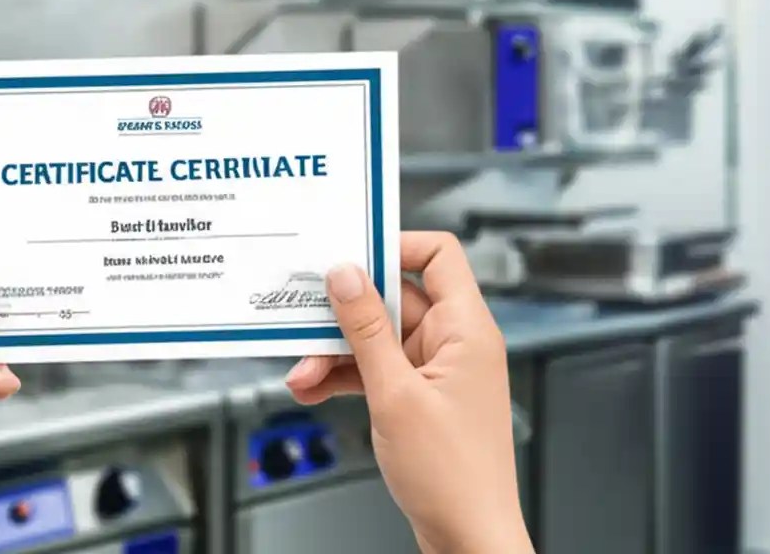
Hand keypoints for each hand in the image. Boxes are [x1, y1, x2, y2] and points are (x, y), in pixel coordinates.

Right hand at [285, 232, 531, 553]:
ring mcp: (436, 369)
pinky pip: (376, 368)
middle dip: (343, 315)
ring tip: (301, 374)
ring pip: (376, 337)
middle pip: (392, 298)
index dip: (392, 245)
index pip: (438, 254)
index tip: (347, 254)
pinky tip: (314, 389)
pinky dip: (344, 377)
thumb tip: (345, 275)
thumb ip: (366, 329)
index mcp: (467, 329)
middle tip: (303, 324)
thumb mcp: (394, 393)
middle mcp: (455, 342)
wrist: (467, 537)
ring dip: (335, 352)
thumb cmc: (454, 477)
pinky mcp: (419, 395)